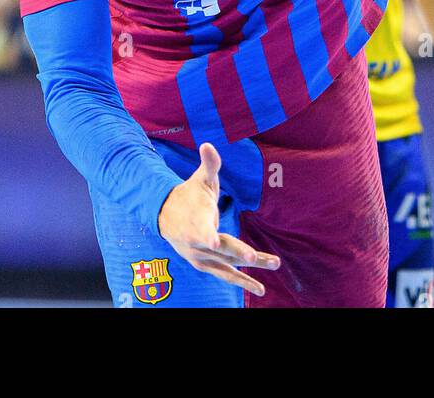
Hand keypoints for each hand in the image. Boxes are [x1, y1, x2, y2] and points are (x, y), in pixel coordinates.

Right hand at [157, 142, 279, 296]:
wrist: (166, 216)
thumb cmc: (188, 195)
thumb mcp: (198, 179)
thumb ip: (208, 164)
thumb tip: (207, 144)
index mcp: (196, 222)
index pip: (202, 230)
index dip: (209, 236)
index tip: (215, 242)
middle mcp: (198, 244)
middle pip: (221, 249)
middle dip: (239, 253)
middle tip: (255, 258)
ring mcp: (202, 257)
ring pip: (227, 266)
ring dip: (247, 275)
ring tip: (267, 280)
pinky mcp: (206, 265)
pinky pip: (226, 275)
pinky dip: (241, 282)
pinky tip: (259, 289)